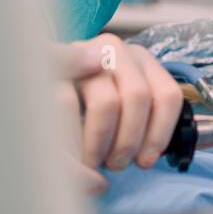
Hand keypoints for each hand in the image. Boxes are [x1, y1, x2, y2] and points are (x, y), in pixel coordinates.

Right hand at [52, 34, 184, 192]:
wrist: (38, 72)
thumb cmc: (87, 99)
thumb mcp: (124, 105)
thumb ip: (147, 120)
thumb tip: (174, 148)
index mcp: (141, 60)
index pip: (167, 95)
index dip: (161, 134)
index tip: (148, 160)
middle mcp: (115, 50)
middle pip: (138, 98)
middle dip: (129, 141)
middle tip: (118, 163)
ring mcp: (83, 54)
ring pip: (106, 104)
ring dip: (101, 143)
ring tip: (96, 159)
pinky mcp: (52, 67)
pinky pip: (66, 106)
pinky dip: (73, 140)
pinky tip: (74, 151)